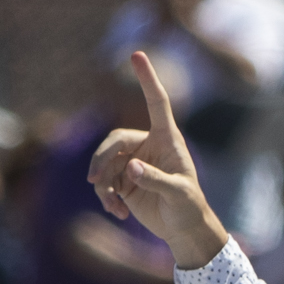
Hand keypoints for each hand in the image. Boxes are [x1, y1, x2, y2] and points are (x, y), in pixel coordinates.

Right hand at [86, 52, 227, 270]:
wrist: (182, 229)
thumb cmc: (189, 207)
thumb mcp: (179, 194)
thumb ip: (156, 180)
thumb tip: (131, 168)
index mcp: (167, 139)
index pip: (157, 102)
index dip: (147, 79)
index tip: (137, 54)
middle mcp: (147, 145)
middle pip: (115, 140)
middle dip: (102, 158)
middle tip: (94, 180)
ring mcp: (133, 162)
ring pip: (104, 162)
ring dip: (101, 182)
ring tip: (112, 204)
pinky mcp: (124, 180)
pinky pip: (104, 181)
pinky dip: (105, 196)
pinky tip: (117, 213)